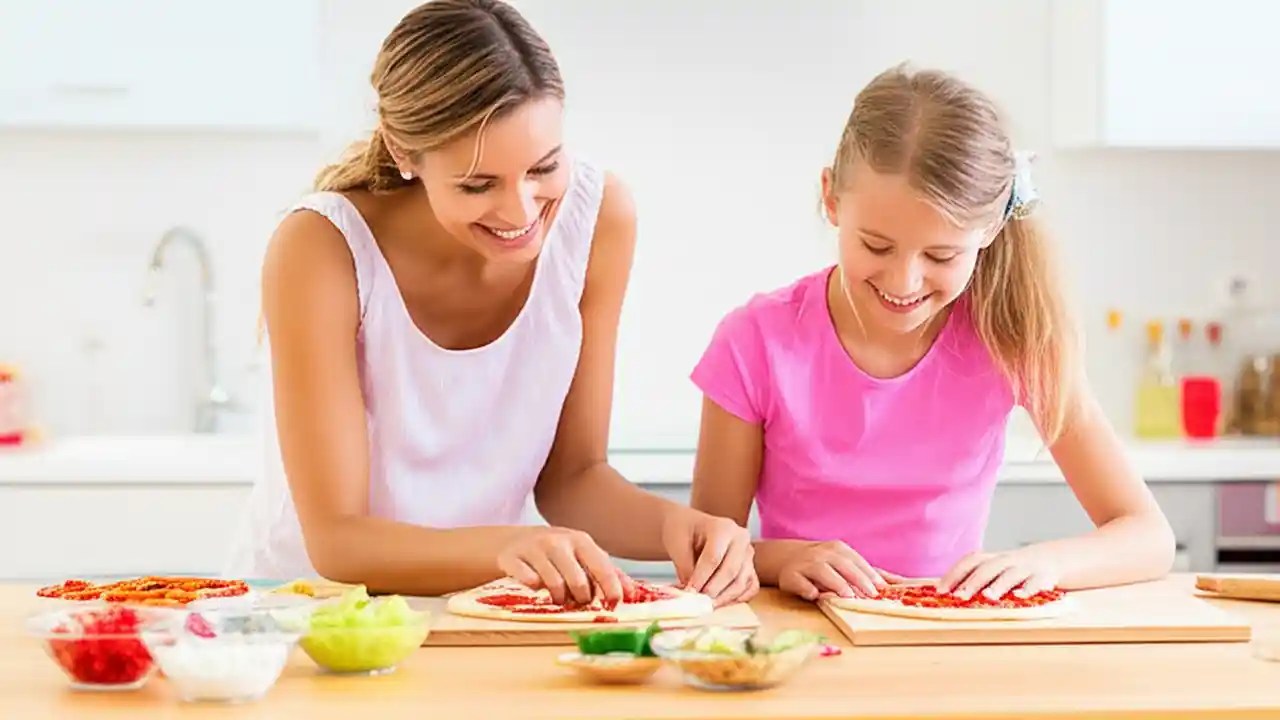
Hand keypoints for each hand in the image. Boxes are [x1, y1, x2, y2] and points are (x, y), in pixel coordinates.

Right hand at [497, 527, 630, 605]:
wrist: (516, 541)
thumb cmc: (558, 553)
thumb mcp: (583, 556)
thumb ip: (608, 572)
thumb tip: (632, 592)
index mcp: (580, 541)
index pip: (601, 566)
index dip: (610, 588)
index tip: (614, 605)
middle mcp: (558, 541)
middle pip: (577, 580)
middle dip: (581, 598)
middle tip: (578, 602)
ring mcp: (534, 548)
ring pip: (553, 583)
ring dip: (559, 599)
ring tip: (559, 599)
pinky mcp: (513, 557)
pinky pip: (528, 581)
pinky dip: (534, 589)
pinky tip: (536, 588)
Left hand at [663, 509, 757, 606]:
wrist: (691, 528)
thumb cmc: (683, 532)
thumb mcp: (677, 544)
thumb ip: (685, 568)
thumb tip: (691, 593)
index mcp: (723, 527)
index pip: (714, 557)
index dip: (701, 578)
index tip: (689, 592)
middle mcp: (741, 539)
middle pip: (731, 571)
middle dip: (713, 590)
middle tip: (698, 603)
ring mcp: (748, 554)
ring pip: (742, 582)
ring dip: (724, 598)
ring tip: (706, 606)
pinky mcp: (751, 568)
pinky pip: (750, 588)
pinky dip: (737, 598)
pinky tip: (721, 603)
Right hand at [777, 541, 903, 600]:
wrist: (788, 558)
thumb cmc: (824, 563)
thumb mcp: (846, 563)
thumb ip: (871, 573)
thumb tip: (901, 582)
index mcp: (839, 549)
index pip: (857, 562)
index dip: (869, 575)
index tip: (881, 590)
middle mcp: (822, 553)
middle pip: (842, 565)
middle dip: (857, 579)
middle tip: (869, 595)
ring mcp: (805, 563)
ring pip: (822, 571)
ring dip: (835, 583)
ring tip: (847, 596)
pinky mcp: (790, 576)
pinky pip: (799, 581)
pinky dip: (806, 588)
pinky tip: (814, 595)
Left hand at [936, 549, 1061, 600]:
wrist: (1059, 558)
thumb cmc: (1021, 570)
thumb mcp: (1000, 570)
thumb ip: (980, 580)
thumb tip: (949, 596)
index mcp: (993, 559)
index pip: (970, 562)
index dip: (954, 574)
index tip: (940, 591)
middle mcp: (1008, 561)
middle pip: (988, 568)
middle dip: (972, 582)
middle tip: (959, 597)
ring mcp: (1027, 568)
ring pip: (1010, 574)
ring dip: (998, 585)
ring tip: (987, 597)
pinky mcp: (1045, 576)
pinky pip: (1037, 582)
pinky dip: (1028, 589)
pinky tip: (1019, 597)